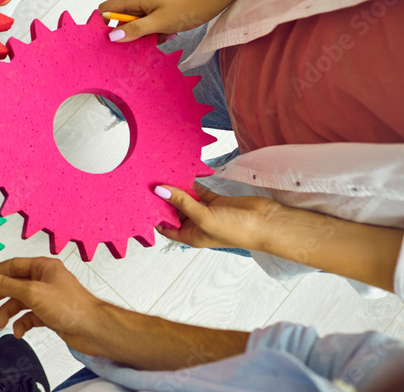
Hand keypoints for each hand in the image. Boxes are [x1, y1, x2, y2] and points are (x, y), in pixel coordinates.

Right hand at [0, 258, 107, 352]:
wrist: (93, 330)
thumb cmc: (72, 306)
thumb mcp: (32, 293)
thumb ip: (6, 285)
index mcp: (42, 267)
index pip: (11, 266)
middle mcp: (44, 280)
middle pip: (12, 285)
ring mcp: (46, 297)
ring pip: (19, 302)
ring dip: (7, 312)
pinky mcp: (49, 314)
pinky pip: (28, 316)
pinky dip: (21, 323)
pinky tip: (18, 330)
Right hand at [98, 0, 229, 41]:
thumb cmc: (186, 7)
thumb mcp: (158, 23)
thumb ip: (134, 30)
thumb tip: (112, 37)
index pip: (106, 9)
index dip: (105, 24)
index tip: (113, 40)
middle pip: (119, 16)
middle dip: (126, 32)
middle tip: (138, 43)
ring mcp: (148, 1)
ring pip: (134, 21)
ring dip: (141, 32)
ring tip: (156, 38)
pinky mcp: (157, 6)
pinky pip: (146, 21)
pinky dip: (151, 30)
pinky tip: (164, 34)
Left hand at [153, 184, 284, 251]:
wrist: (266, 222)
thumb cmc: (235, 229)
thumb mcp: (203, 217)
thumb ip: (181, 202)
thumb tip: (158, 190)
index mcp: (190, 235)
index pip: (165, 228)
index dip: (153, 216)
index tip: (141, 200)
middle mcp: (196, 224)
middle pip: (173, 211)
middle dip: (163, 199)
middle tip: (147, 181)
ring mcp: (206, 211)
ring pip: (185, 198)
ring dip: (176, 188)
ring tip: (160, 173)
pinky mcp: (216, 200)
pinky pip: (198, 190)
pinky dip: (191, 182)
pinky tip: (181, 171)